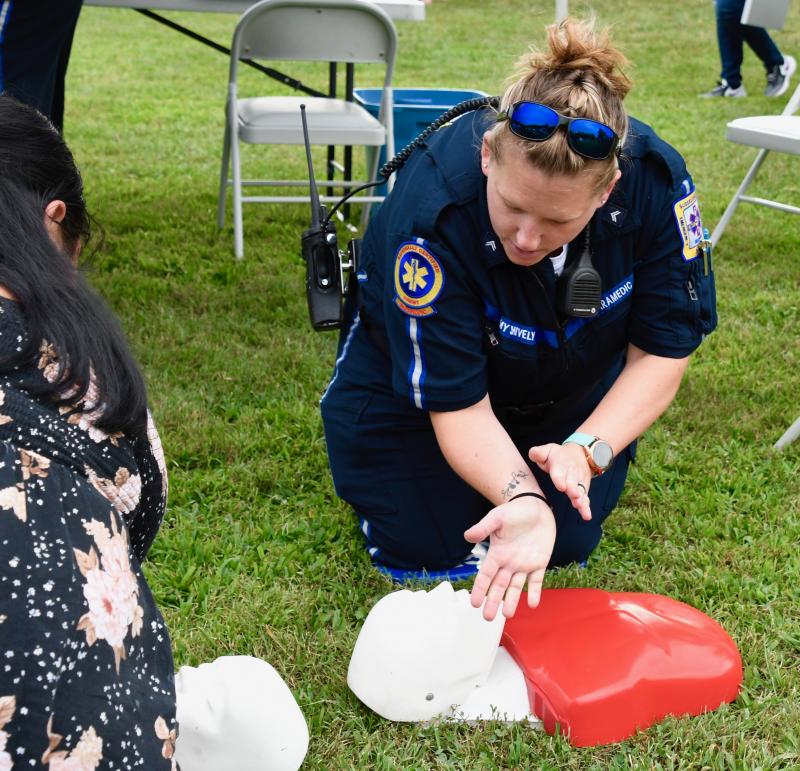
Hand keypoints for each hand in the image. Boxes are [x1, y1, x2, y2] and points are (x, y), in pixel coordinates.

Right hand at [464, 496, 555, 620]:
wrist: (535, 506)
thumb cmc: (514, 511)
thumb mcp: (497, 518)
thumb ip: (483, 528)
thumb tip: (467, 536)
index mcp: (497, 553)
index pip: (486, 575)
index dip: (480, 589)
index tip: (473, 603)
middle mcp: (509, 562)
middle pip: (499, 586)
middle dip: (493, 601)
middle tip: (488, 618)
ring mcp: (524, 564)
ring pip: (516, 587)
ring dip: (512, 601)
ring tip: (507, 614)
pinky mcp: (539, 563)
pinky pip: (536, 581)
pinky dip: (534, 592)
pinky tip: (532, 603)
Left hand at [528, 442, 591, 520]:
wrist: (579, 453)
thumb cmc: (558, 455)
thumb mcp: (548, 450)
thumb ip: (539, 453)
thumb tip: (533, 453)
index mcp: (559, 466)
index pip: (559, 473)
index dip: (560, 479)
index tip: (562, 486)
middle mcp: (571, 475)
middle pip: (572, 483)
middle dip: (573, 490)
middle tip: (574, 496)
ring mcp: (578, 482)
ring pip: (580, 491)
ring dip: (580, 499)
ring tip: (580, 506)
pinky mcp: (583, 489)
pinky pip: (585, 498)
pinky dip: (586, 507)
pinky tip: (587, 515)